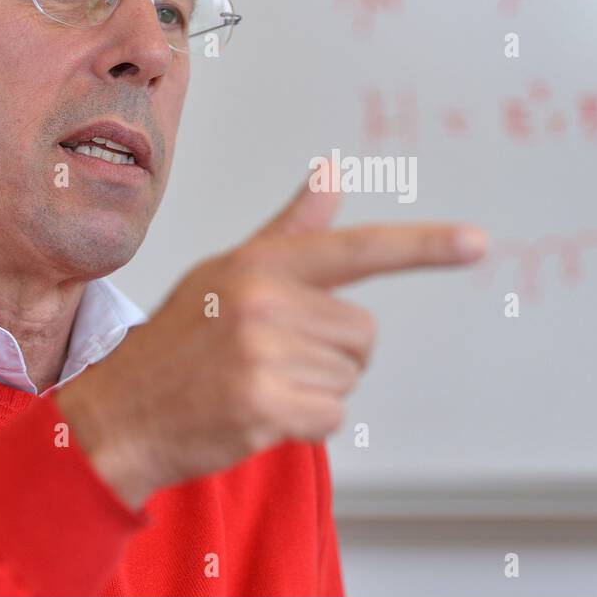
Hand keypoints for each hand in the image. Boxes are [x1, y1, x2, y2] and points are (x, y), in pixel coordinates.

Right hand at [56, 177, 486, 509]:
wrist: (119, 413)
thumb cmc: (182, 339)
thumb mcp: (230, 271)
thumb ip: (293, 231)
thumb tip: (333, 172)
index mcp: (263, 263)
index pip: (358, 249)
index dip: (424, 248)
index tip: (477, 242)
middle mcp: (266, 301)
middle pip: (363, 333)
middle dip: (331, 353)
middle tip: (271, 358)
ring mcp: (263, 354)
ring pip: (348, 378)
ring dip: (315, 389)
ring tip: (257, 382)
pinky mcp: (264, 406)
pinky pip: (333, 418)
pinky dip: (306, 425)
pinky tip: (258, 413)